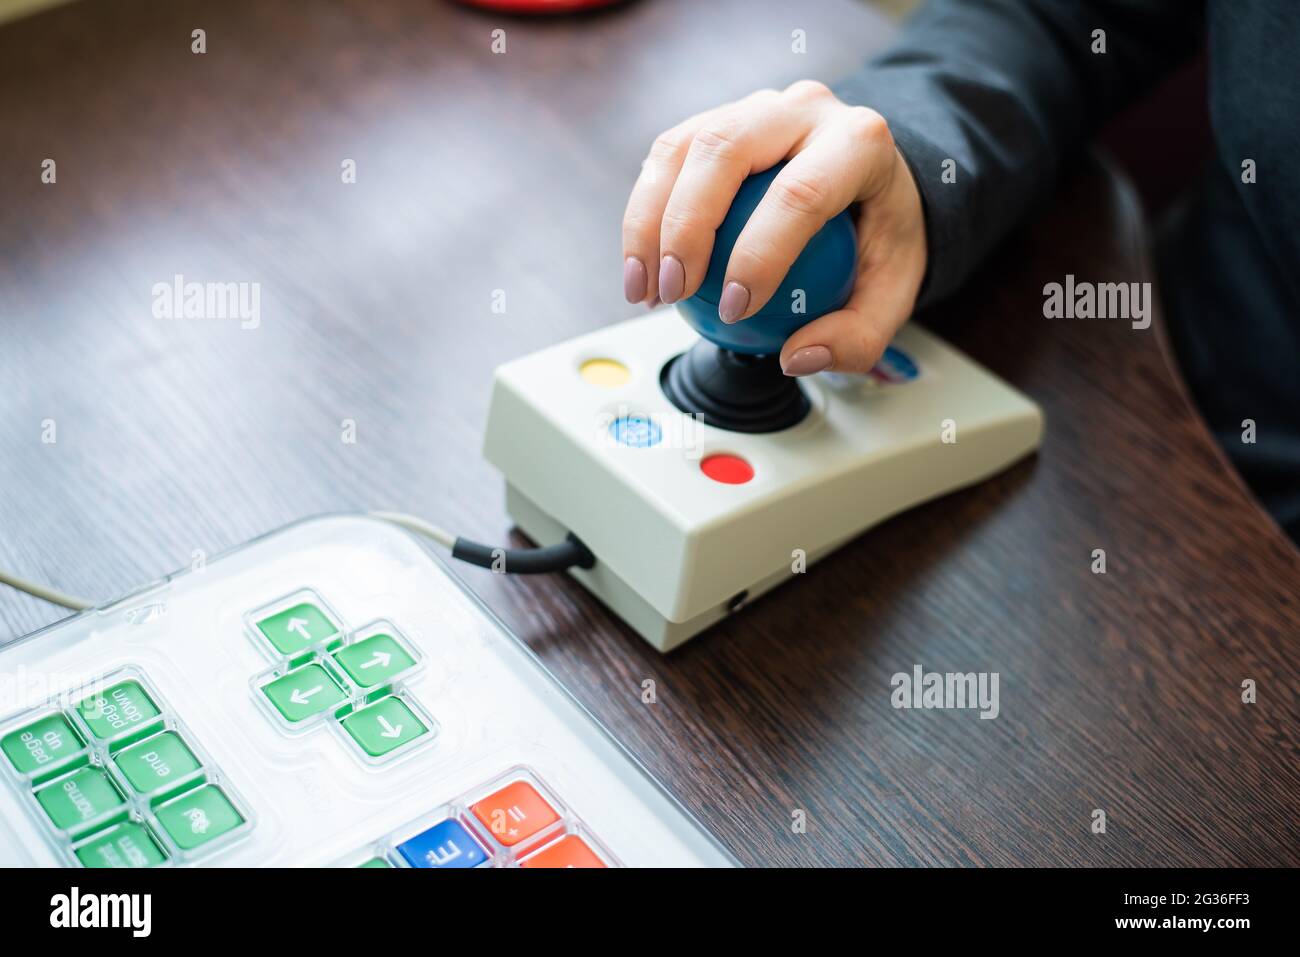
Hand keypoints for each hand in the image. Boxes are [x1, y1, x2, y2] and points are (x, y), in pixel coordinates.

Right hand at [622, 80, 926, 375]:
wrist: (872, 184)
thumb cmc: (880, 236)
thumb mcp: (892, 295)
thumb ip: (856, 336)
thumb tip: (796, 355)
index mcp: (860, 142)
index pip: (801, 192)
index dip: (759, 254)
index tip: (732, 310)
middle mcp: (804, 109)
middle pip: (725, 149)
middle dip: (685, 228)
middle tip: (674, 294)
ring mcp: (755, 108)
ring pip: (682, 147)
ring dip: (647, 222)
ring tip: (644, 289)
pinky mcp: (716, 119)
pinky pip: (666, 158)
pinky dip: (643, 214)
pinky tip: (643, 268)